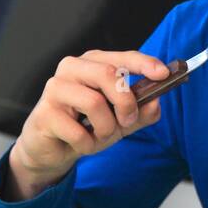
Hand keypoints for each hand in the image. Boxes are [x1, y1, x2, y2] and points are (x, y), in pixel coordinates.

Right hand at [6, 49, 170, 200]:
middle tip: (128, 121)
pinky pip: (78, 132)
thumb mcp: (120, 121)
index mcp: (93, 63)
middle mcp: (72, 68)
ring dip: (106, 128)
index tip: (164, 74)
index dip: (145, 64)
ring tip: (99, 136)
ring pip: (94, 102)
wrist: (51, 149)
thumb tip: (155, 103)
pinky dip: (88, 144)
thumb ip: (140, 112)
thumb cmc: (85, 126)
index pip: (123, 57)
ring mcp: (55, 88)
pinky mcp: (44, 113)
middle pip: (109, 74)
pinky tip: (80, 144)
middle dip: (126, 102)